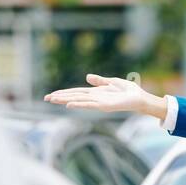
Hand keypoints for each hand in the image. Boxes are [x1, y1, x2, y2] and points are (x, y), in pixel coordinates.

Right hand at [44, 74, 165, 119]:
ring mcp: (98, 103)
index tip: (52, 95)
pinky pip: (89, 105)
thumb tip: (87, 77)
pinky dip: (79, 104)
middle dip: (60, 97)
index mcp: (95, 93)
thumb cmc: (128, 91)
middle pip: (73, 97)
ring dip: (65, 100)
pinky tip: (69, 105)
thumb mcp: (111, 82)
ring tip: (53, 100)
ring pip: (78, 101)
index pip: (76, 92)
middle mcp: (94, 98)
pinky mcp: (104, 106)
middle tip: (46, 98)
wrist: (139, 98)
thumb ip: (99, 81)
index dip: (64, 93)